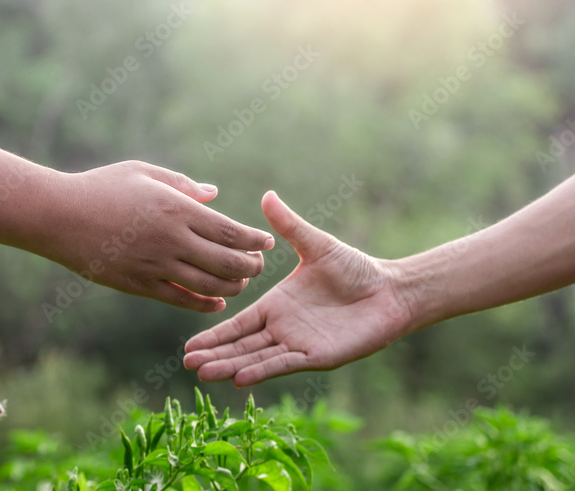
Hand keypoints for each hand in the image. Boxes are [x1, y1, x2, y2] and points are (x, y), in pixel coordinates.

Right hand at [46, 161, 275, 311]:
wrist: (58, 216)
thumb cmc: (101, 187)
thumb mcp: (143, 172)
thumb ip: (183, 184)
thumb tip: (214, 194)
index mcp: (177, 209)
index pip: (231, 232)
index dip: (255, 240)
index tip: (266, 242)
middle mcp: (171, 241)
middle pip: (227, 263)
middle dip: (250, 267)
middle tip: (257, 266)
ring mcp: (155, 266)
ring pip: (208, 287)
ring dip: (232, 288)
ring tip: (240, 283)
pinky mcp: (138, 285)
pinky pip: (180, 301)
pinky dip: (204, 304)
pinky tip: (216, 302)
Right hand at [183, 191, 413, 385]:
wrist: (389, 290)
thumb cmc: (355, 269)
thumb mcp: (316, 246)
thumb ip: (290, 226)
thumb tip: (268, 195)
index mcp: (277, 305)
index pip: (238, 323)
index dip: (214, 334)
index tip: (188, 345)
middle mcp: (282, 328)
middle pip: (241, 345)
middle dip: (214, 354)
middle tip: (185, 362)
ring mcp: (298, 344)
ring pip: (257, 358)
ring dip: (231, 366)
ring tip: (203, 373)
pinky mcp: (317, 357)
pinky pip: (284, 365)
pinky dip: (262, 371)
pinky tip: (241, 378)